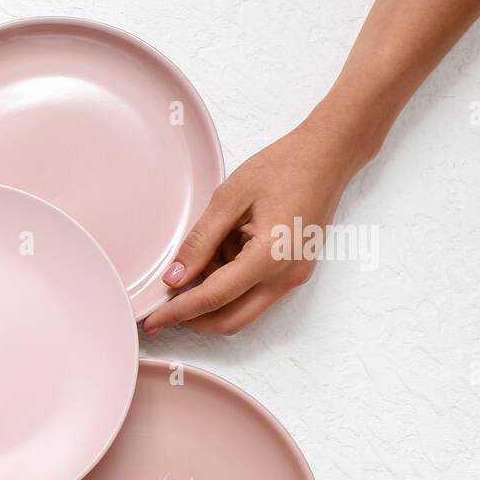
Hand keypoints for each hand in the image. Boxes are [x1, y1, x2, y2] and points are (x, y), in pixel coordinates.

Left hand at [142, 118, 360, 335]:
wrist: (326, 157)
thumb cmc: (282, 168)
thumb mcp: (229, 199)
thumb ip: (199, 242)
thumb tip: (174, 278)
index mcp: (269, 257)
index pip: (213, 299)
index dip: (178, 312)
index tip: (152, 320)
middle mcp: (285, 277)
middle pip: (229, 321)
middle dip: (194, 319)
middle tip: (164, 306)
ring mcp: (292, 278)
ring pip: (242, 311)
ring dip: (213, 299)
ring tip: (205, 255)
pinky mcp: (292, 273)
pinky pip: (254, 294)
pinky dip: (230, 285)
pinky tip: (224, 251)